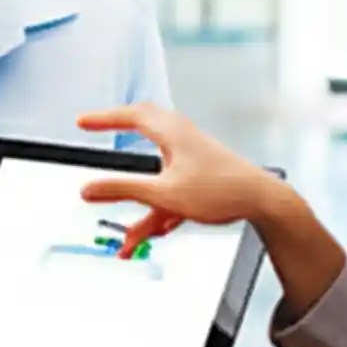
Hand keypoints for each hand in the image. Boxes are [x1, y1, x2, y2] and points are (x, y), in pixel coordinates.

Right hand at [78, 103, 283, 255]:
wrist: (263, 201)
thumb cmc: (222, 190)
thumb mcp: (162, 194)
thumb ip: (122, 190)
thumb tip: (88, 189)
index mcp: (172, 133)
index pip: (130, 116)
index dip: (103, 118)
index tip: (83, 122)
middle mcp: (182, 138)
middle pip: (144, 124)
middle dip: (119, 128)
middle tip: (98, 127)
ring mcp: (193, 154)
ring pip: (156, 166)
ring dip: (141, 193)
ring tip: (131, 227)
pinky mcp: (202, 173)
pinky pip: (171, 184)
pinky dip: (160, 205)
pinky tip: (158, 230)